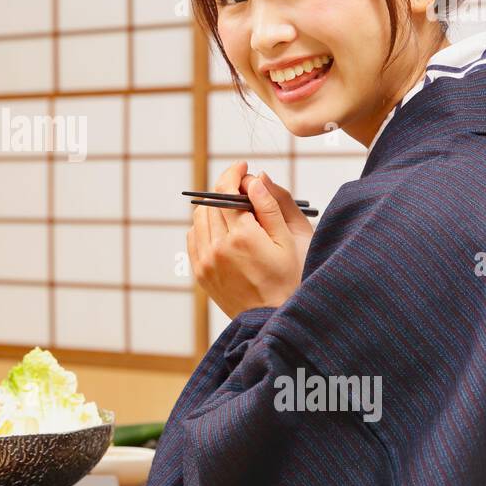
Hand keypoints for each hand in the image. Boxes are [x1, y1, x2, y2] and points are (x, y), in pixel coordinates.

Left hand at [188, 161, 313, 318]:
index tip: (243, 166)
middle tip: (244, 188)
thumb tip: (256, 178)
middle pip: (211, 202)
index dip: (233, 173)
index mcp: (243, 236)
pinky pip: (194, 237)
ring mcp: (206, 261)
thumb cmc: (291, 278)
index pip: (226, 190)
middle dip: (227, 188)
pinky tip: (223, 229)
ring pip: (200, 217)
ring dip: (214, 206)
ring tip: (236, 210)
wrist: (273, 319)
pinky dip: (205, 226)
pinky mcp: (200, 272)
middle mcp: (218, 247)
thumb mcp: (290, 239)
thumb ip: (272, 205)